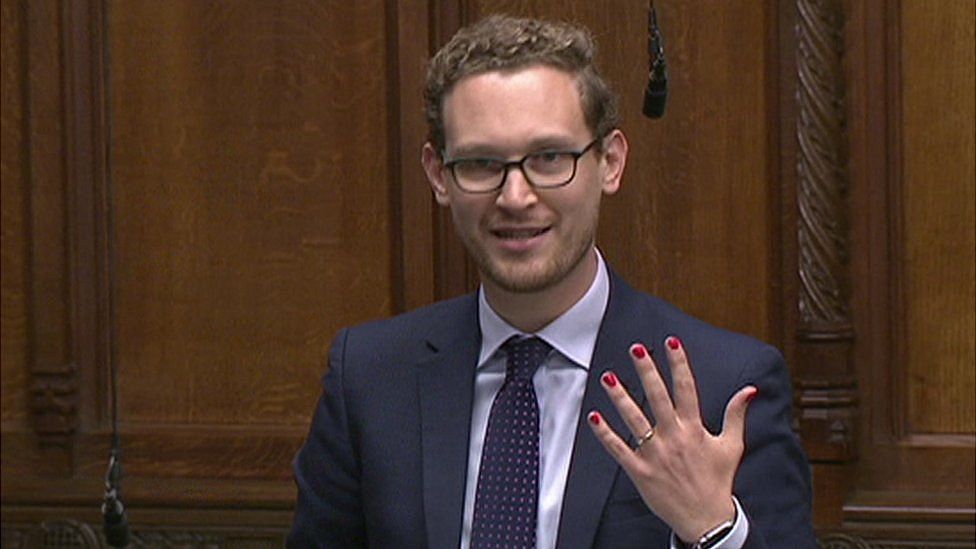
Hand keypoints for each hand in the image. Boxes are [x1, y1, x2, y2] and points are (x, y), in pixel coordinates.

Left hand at [586, 335, 756, 541]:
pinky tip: (594, 417)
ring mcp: (655, 454)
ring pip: (635, 420)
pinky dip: (605, 434)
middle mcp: (674, 438)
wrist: (706, 520)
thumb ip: (736, 415)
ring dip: (620, 398)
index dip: (678, 363)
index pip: (686, 389)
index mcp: (695, 429)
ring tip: (608, 377)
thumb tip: (750, 389)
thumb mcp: (732, 446)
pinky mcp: (640, 471)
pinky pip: (619, 449)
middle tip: (636, 349)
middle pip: (658, 398)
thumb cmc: (718, 481)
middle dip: (647, 372)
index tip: (671, 342)